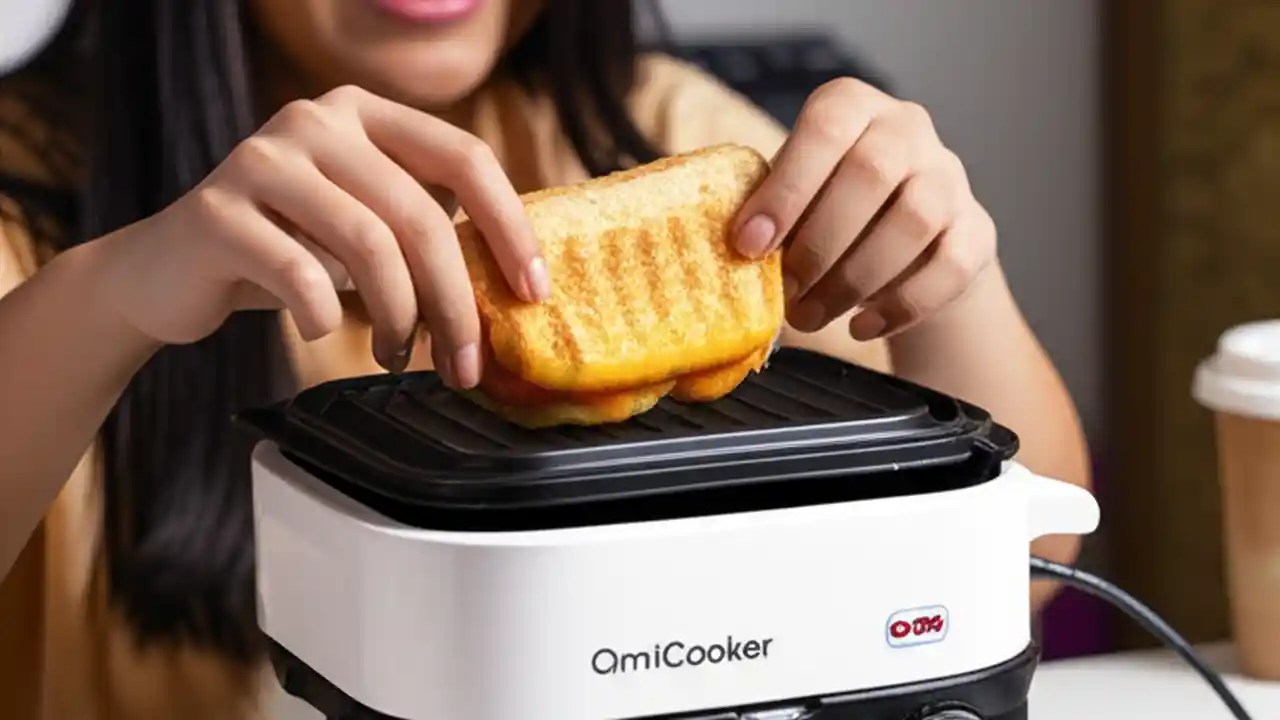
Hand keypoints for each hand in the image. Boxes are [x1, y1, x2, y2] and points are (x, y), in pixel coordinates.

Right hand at [98, 85, 547, 387]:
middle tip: (466, 363)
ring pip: (368, 247)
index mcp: (366, 114)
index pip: (463, 157)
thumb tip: (513, 287)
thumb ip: (425, 230)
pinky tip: (321, 333)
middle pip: (419, 215)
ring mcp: (262, 159)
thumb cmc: (290, 252)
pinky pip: (300, 276)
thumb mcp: (366, 227)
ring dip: (398, 318)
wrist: (170, 272)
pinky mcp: (216, 211)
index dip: (508, 227)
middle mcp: (316, 120)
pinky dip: (324, 319)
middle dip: (454, 302)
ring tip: (397, 356)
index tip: (533, 293)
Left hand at [733, 78, 996, 339]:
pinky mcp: (977, 230)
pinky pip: (951, 265)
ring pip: (915, 219)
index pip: (825, 128)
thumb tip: (717, 253)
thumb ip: (764, 211)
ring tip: (813, 316)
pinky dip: (903, 304)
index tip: (749, 244)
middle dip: (819, 243)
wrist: (905, 241)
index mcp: (851, 107)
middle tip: (786, 292)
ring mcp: (950, 177)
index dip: (785, 189)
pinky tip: (862, 326)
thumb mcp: (792, 196)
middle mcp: (907, 128)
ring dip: (855, 279)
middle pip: (871, 173)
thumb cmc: (827, 209)